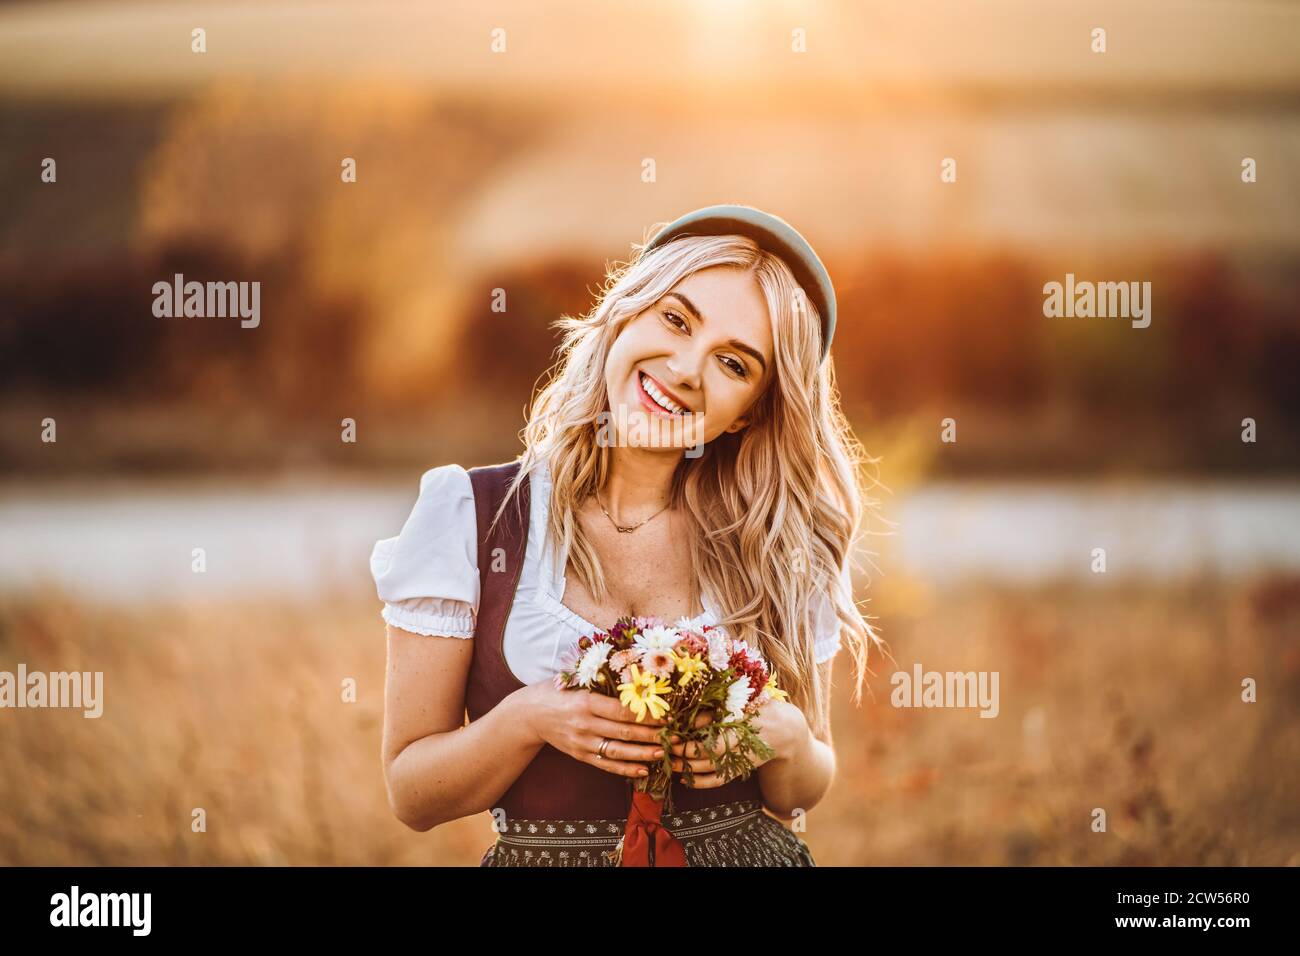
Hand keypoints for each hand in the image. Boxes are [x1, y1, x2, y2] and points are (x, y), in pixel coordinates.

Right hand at [520, 680, 669, 778]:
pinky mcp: (580, 755)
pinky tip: (643, 770)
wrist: (528, 714)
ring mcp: (581, 742)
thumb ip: (603, 681)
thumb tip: (638, 675)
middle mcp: (584, 724)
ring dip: (643, 753)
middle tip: (675, 735)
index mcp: (586, 701)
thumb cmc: (556, 691)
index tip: (667, 713)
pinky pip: (605, 765)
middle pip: (624, 732)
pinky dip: (625, 770)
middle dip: (652, 734)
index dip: (646, 713)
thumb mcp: (576, 680)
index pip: (622, 710)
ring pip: (617, 751)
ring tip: (664, 753)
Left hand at [667, 699, 805, 788]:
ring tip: (669, 761)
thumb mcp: (742, 702)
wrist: (785, 731)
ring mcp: (741, 759)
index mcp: (743, 723)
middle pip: (709, 753)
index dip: (690, 734)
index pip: (713, 733)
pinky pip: (719, 781)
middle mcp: (742, 744)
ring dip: (688, 768)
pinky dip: (701, 783)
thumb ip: (716, 709)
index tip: (670, 730)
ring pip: (711, 768)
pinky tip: (684, 779)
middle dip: (684, 752)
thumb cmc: (759, 708)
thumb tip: (690, 718)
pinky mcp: (740, 769)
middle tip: (664, 746)